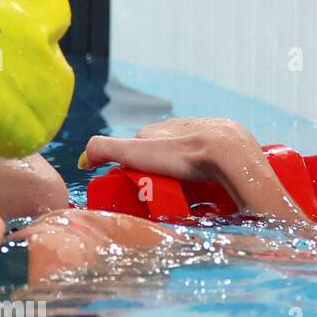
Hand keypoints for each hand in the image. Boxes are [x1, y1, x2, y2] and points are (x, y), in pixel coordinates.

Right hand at [79, 118, 263, 182]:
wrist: (230, 155)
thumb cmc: (182, 155)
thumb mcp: (134, 152)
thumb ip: (104, 150)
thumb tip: (83, 162)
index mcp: (161, 127)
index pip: (141, 145)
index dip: (136, 164)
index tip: (140, 185)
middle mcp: (185, 125)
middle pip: (167, 149)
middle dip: (164, 167)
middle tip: (167, 191)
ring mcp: (211, 132)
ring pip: (192, 152)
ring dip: (188, 169)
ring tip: (191, 192)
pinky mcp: (234, 142)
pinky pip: (217, 157)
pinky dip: (211, 168)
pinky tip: (213, 182)